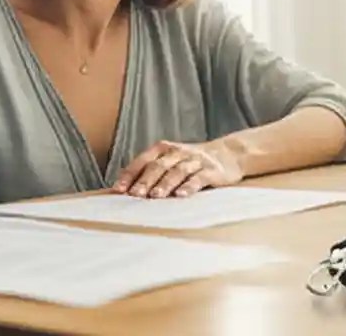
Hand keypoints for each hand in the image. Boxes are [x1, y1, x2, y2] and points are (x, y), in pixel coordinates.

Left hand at [112, 140, 242, 198]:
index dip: (129, 175)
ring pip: (177, 171)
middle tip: (134, 195)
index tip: (118, 190)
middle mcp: (177, 152)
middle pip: (158, 166)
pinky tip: (181, 195)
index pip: (142, 161)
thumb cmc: (190, 163)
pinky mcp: (212, 170)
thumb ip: (149, 172)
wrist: (228, 155)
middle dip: (145, 181)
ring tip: (155, 196)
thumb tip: (121, 190)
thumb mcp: (169, 162)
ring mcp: (195, 160)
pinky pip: (199, 178)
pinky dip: (189, 186)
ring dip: (165, 184)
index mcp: (163, 149)